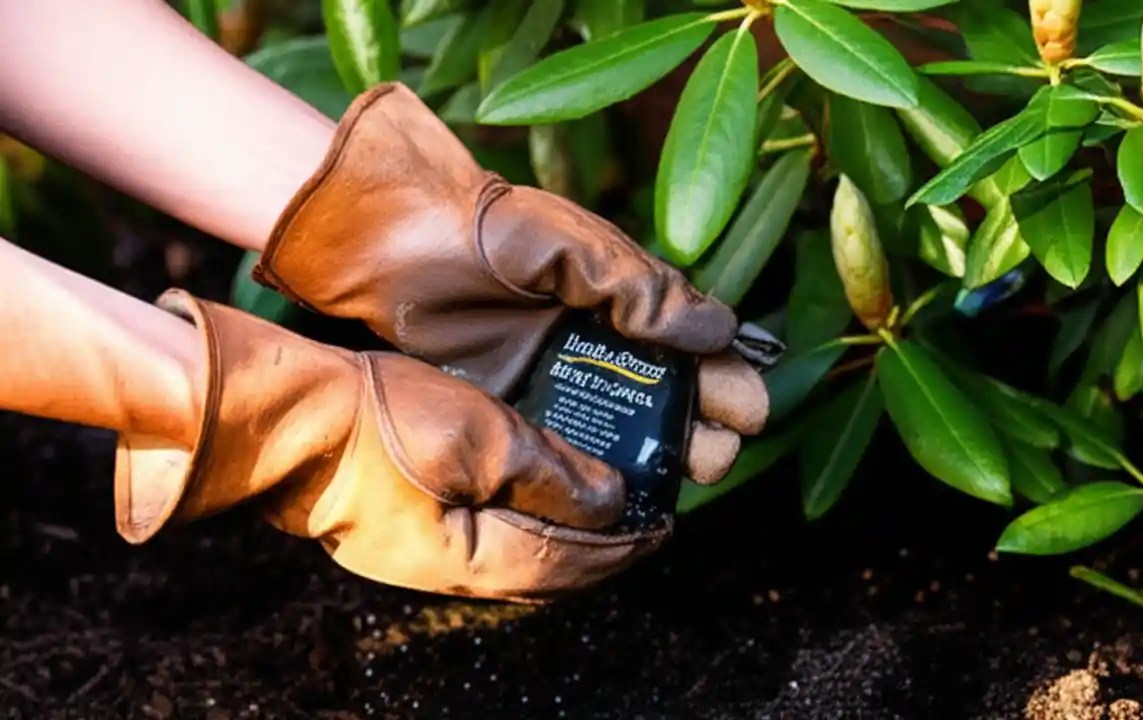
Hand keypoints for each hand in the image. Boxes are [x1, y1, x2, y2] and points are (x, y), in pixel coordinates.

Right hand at [115, 290, 662, 600]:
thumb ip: (552, 475)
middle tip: (639, 522)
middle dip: (599, 551)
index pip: (571, 562)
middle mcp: (451, 571)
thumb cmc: (379, 420)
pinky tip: (533, 497)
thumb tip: (611, 504)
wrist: (286, 418)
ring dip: (562, 540)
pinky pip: (485, 540)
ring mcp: (422, 556)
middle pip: (547, 573)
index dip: (623, 545)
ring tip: (598, 510)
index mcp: (474, 558)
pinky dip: (525, 525)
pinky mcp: (404, 531)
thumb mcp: (483, 436)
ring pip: (517, 559)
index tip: (662, 526)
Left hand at [252, 83, 768, 483]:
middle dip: (703, 428)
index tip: (747, 412)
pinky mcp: (513, 411)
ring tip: (681, 482)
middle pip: (670, 396)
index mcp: (621, 298)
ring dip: (659, 458)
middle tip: (714, 457)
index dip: (727, 377)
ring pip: (625, 430)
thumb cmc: (486, 229)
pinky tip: (616, 495)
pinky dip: (595, 473)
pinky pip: (566, 448)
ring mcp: (556, 381)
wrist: (389, 243)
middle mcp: (598, 343)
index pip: (694, 343)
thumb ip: (641, 288)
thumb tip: (720, 331)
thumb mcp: (572, 246)